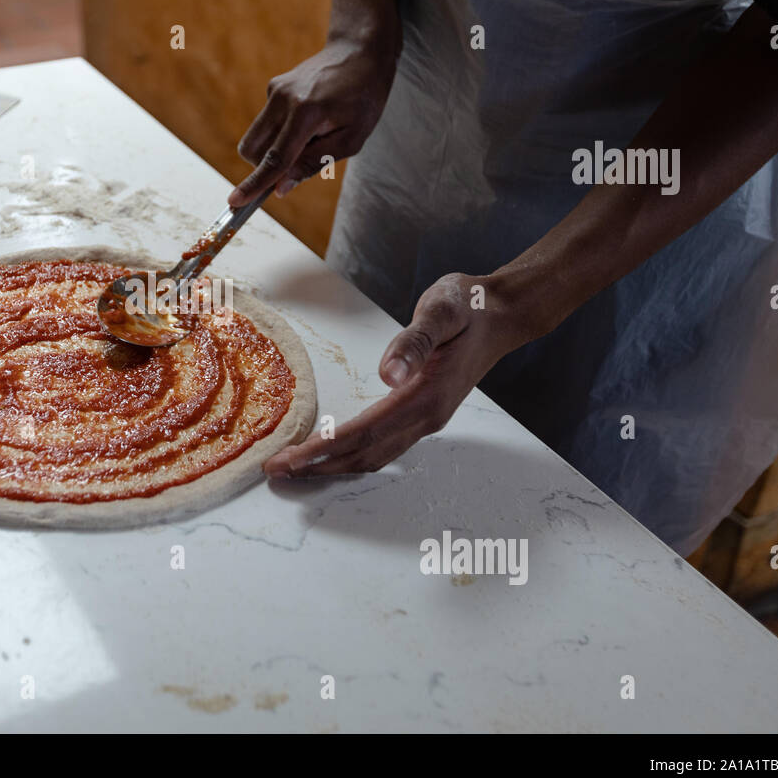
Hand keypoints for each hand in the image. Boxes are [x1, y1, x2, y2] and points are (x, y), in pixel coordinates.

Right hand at [228, 34, 398, 206]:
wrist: (359, 51)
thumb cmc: (364, 97)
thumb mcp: (352, 138)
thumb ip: (314, 163)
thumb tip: (280, 188)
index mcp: (306, 113)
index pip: (275, 158)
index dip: (255, 184)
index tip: (235, 202)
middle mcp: (283, 99)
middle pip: (253, 150)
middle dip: (264, 167)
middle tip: (298, 163)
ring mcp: (275, 91)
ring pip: (256, 138)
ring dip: (275, 149)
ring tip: (312, 135)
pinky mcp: (273, 88)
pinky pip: (268, 124)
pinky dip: (282, 132)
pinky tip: (311, 118)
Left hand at [264, 273, 533, 476]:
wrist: (501, 314)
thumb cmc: (470, 307)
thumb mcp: (442, 311)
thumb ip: (415, 342)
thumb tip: (388, 373)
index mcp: (427, 395)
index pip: (365, 431)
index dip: (324, 448)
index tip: (290, 458)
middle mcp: (427, 416)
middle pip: (365, 453)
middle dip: (319, 466)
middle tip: (276, 470)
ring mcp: (427, 419)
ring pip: (375, 455)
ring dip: (334, 465)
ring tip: (296, 468)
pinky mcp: (423, 414)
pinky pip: (383, 445)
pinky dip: (353, 454)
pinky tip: (332, 452)